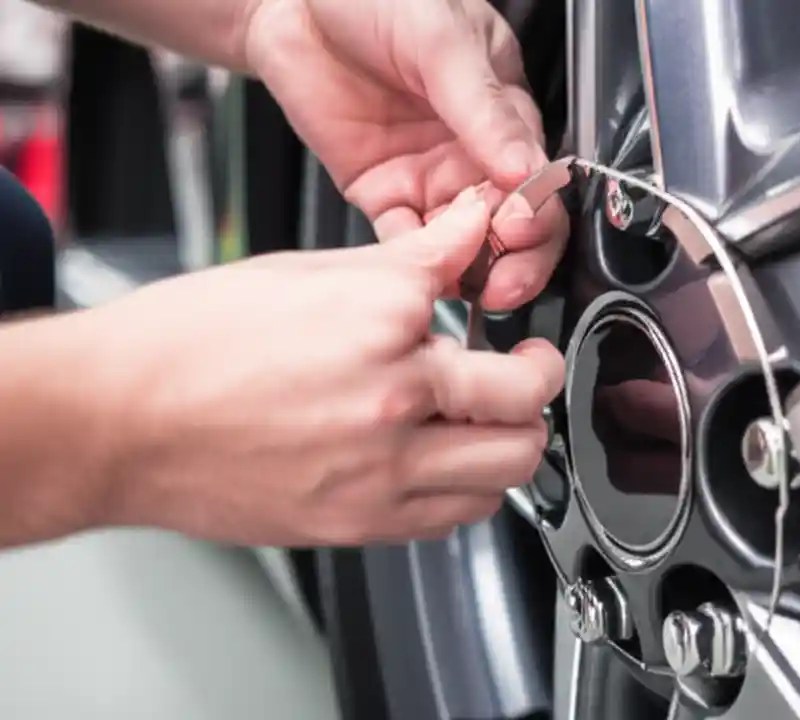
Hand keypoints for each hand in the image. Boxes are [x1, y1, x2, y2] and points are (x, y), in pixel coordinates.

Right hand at [82, 190, 562, 545]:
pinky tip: (441, 458)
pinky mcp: (363, 522)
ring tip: (484, 416)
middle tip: (526, 366)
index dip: (497, 298)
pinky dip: (468, 486)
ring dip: (511, 438)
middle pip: (527, 402)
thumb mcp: (306, 271)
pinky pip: (457, 514)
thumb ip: (411, 256)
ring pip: (508, 467)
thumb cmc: (190, 344)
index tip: (499, 300)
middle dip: (536, 378)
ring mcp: (381, 470)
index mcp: (381, 321)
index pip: (490, 304)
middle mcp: (392, 399)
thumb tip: (470, 225)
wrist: (120, 421)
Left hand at [245, 0, 566, 309]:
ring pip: (467, 242)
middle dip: (516, 261)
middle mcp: (473, 150)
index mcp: (505, 112)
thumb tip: (527, 168)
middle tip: (505, 283)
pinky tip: (418, 269)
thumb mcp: (442, 41)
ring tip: (467, 287)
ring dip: (471, 271)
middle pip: (514, 224)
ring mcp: (429, 175)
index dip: (537, 212)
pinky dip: (415, 264)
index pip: (540, 178)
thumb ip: (485, 110)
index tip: (520, 227)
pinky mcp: (384, 191)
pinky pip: (406, 241)